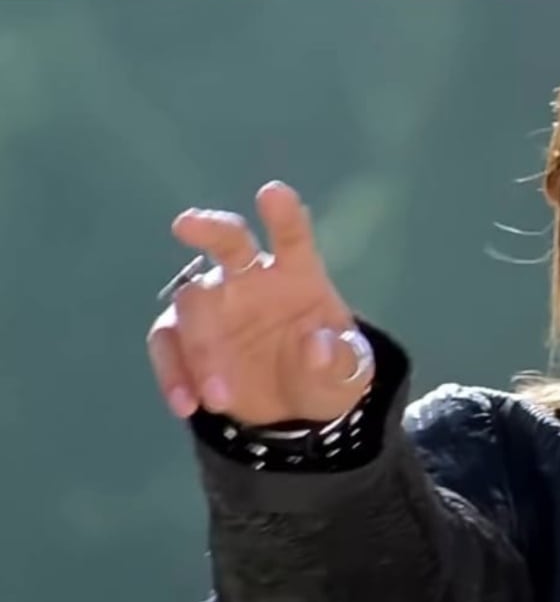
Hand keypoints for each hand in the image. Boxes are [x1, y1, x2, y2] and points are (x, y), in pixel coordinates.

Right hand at [147, 181, 373, 425]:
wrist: (296, 407)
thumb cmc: (326, 371)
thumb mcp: (348, 374)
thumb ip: (339, 360)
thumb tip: (317, 347)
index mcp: (298, 273)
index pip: (292, 236)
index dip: (283, 214)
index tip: (272, 194)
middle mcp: (251, 278)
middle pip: (227, 243)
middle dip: (208, 229)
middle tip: (185, 224)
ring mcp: (215, 306)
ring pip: (192, 305)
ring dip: (201, 349)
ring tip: (221, 397)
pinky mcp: (186, 338)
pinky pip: (169, 345)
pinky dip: (174, 374)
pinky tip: (187, 404)